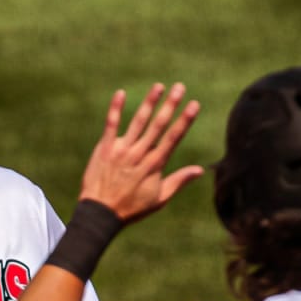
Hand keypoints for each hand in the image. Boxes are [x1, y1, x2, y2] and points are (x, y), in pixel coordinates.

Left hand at [80, 82, 203, 223]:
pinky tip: (120, 93)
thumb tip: (200, 170)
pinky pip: (111, 125)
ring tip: (158, 87)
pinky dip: (116, 109)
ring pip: (138, 122)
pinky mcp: (105, 148)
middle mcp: (139, 154)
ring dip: (149, 103)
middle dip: (170, 105)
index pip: (173, 138)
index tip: (194, 104)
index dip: (184, 120)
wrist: (101, 213)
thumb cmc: (132, 208)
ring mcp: (122, 150)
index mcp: (154, 165)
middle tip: (180, 87)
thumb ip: (179, 181)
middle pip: (158, 125)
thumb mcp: (159, 198)